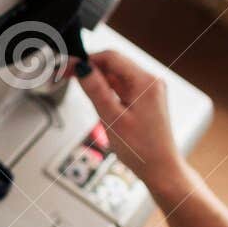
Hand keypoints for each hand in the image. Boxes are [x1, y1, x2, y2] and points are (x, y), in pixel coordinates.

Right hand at [75, 50, 192, 201]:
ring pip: (116, 75)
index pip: (111, 57)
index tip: (68, 67)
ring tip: (79, 89)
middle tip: (66, 75)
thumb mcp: (112, 119)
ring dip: (97, 79)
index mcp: (146, 83)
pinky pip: (122, 87)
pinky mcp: (145, 99)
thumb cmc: (143, 150)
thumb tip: (82, 68)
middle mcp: (150, 82)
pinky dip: (107, 89)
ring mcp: (148, 91)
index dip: (86, 59)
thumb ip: (96, 91)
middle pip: (114, 64)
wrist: (160, 169)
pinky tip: (97, 99)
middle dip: (90, 68)